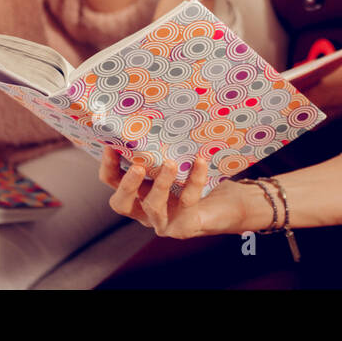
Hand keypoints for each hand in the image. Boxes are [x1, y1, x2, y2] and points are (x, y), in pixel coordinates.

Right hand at [100, 147, 245, 238]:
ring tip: (170, 163)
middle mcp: (145, 210)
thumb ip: (167, 148)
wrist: (232, 206)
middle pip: (121, 203)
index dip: (108, 165)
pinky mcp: (185, 226)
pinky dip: (194, 180)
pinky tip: (200, 161)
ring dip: (160, 183)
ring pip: (153, 206)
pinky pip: (187, 202)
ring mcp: (164, 221)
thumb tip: (162, 114)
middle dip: (127, 184)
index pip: (113, 182)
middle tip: (137, 166)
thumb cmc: (200, 178)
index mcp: (138, 193)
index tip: (111, 144)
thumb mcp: (180, 162)